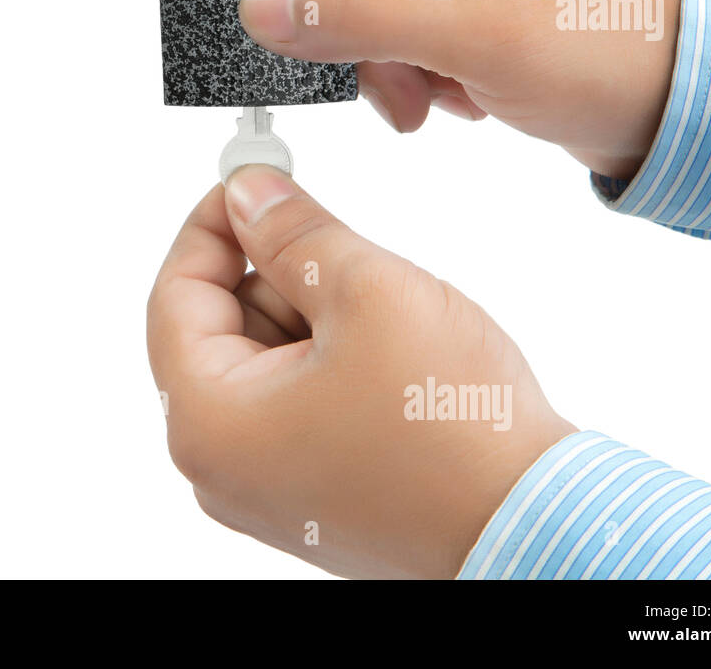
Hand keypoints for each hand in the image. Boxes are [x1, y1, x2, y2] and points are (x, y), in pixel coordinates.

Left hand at [146, 165, 574, 578]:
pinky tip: (386, 354)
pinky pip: (291, 405)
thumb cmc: (452, 424)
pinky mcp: (309, 496)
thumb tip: (247, 191)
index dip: (211, 226)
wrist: (538, 528)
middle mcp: (220, 469)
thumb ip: (292, 232)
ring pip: (260, 365)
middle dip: (270, 274)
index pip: (173, 296)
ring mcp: (264, 489)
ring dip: (307, 316)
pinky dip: (326, 360)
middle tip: (331, 240)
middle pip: (215, 332)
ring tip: (381, 317)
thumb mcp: (366, 292)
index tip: (250, 182)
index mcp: (209, 424)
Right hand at [238, 0, 680, 179]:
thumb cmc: (616, 49)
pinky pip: (401, 15)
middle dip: (370, 38)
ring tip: (443, 94)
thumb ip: (360, 11)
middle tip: (407, 93)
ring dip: (394, 60)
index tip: (332, 59)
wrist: (684, 104)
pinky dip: (418, 63)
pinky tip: (462, 85)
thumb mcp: (477, 30)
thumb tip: (260, 6)